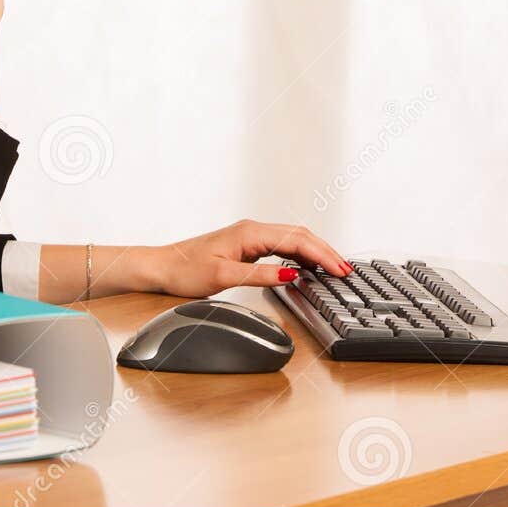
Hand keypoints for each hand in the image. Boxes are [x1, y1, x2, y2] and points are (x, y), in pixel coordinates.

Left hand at [132, 219, 352, 297]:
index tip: (340, 269)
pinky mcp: (247, 244)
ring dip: (316, 251)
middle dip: (326, 251)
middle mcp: (253, 229)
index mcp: (250, 233)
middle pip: (300, 235)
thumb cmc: (184, 271)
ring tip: (335, 267)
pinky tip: (308, 265)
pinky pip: (282, 244)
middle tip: (346, 270)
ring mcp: (250, 235)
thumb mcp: (223, 277)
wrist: (161, 267)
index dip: (322, 254)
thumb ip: (260, 275)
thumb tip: (292, 274)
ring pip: (293, 238)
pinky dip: (301, 253)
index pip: (297, 240)